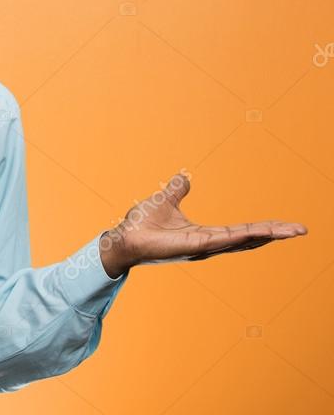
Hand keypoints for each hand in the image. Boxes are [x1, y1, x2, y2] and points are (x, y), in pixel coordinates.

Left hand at [98, 169, 307, 278]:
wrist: (124, 236)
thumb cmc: (142, 224)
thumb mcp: (166, 200)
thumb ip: (178, 190)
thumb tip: (184, 177)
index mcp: (205, 234)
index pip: (241, 231)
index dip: (264, 228)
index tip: (286, 226)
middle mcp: (208, 244)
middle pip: (248, 239)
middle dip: (275, 234)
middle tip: (300, 230)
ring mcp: (202, 247)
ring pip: (240, 241)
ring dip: (265, 235)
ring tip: (290, 231)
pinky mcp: (192, 247)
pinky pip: (221, 240)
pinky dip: (240, 237)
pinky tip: (259, 234)